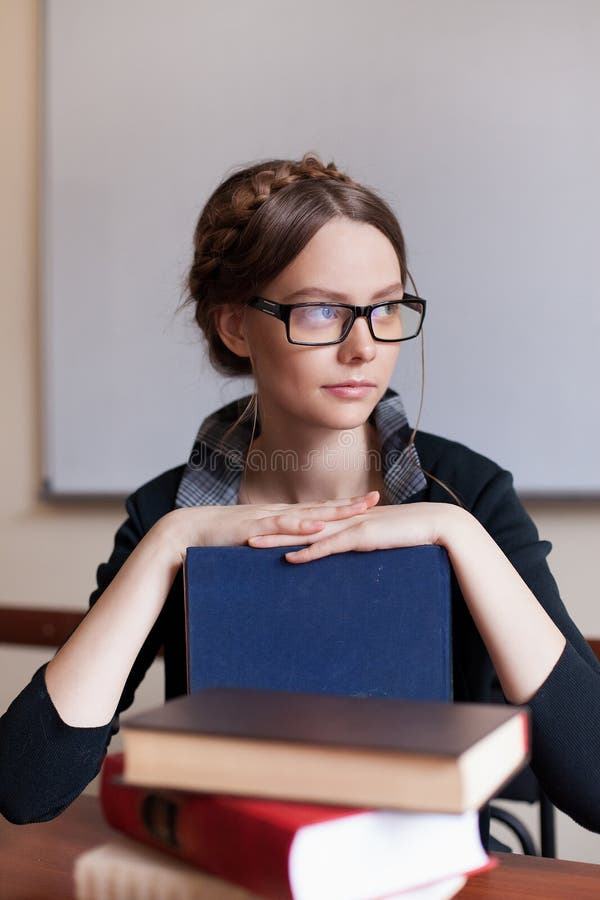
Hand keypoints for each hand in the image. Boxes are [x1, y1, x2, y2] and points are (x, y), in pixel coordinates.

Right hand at [155, 492, 380, 563]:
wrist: (186, 531)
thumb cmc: (217, 540)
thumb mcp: (251, 545)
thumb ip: (271, 549)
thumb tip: (288, 561)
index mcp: (278, 518)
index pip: (317, 510)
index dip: (343, 507)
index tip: (368, 504)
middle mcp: (277, 513)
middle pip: (320, 507)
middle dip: (349, 504)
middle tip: (378, 499)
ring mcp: (266, 518)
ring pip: (307, 513)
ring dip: (334, 511)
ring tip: (360, 509)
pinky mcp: (253, 527)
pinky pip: (281, 526)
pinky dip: (302, 525)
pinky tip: (320, 525)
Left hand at [248, 496, 460, 562]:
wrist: (434, 524)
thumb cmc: (407, 533)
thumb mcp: (377, 538)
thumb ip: (359, 542)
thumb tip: (346, 550)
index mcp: (343, 518)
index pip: (305, 521)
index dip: (280, 525)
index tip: (257, 530)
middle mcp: (342, 519)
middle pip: (297, 524)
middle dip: (268, 529)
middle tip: (240, 535)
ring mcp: (350, 526)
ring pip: (306, 533)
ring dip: (278, 539)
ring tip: (251, 545)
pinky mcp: (361, 536)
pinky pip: (330, 546)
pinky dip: (309, 552)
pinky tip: (290, 559)